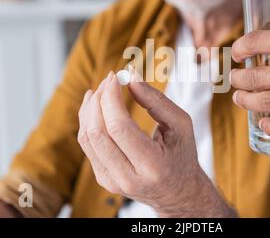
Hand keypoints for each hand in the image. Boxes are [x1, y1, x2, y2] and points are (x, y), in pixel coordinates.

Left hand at [78, 71, 235, 216]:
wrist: (177, 191)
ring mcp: (113, 182)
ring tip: (100, 89)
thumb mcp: (180, 124)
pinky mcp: (103, 179)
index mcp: (153, 166)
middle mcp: (129, 178)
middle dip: (99, 99)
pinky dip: (87, 120)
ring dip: (90, 108)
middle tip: (108, 80)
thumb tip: (130, 77)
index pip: (119, 127)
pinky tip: (95, 106)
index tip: (115, 77)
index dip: (111, 98)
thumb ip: (156, 100)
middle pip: (98, 132)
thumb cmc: (181, 154)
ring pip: (87, 138)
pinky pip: (88, 144)